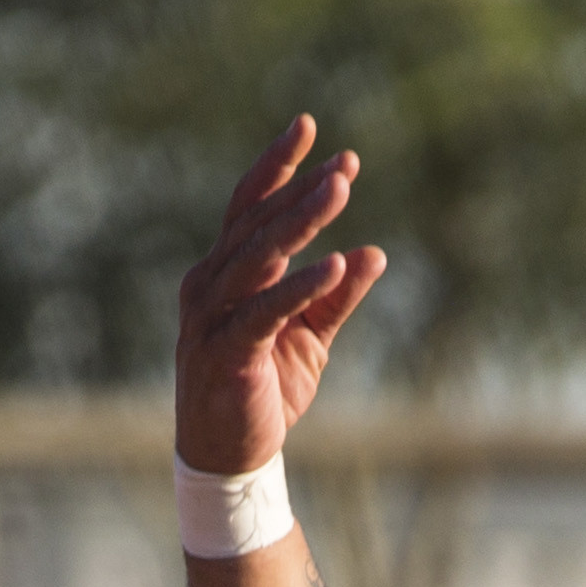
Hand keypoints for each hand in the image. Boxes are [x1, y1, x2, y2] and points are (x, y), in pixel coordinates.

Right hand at [175, 116, 388, 482]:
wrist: (232, 460)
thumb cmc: (265, 392)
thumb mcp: (310, 338)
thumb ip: (337, 296)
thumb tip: (376, 253)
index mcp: (223, 273)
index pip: (249, 207)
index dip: (279, 167)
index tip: (311, 127)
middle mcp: (209, 286)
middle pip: (255, 223)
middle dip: (301, 189)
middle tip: (345, 162)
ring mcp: (211, 319)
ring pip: (258, 257)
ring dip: (301, 221)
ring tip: (340, 189)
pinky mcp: (227, 355)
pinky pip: (264, 311)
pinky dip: (299, 286)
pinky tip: (334, 263)